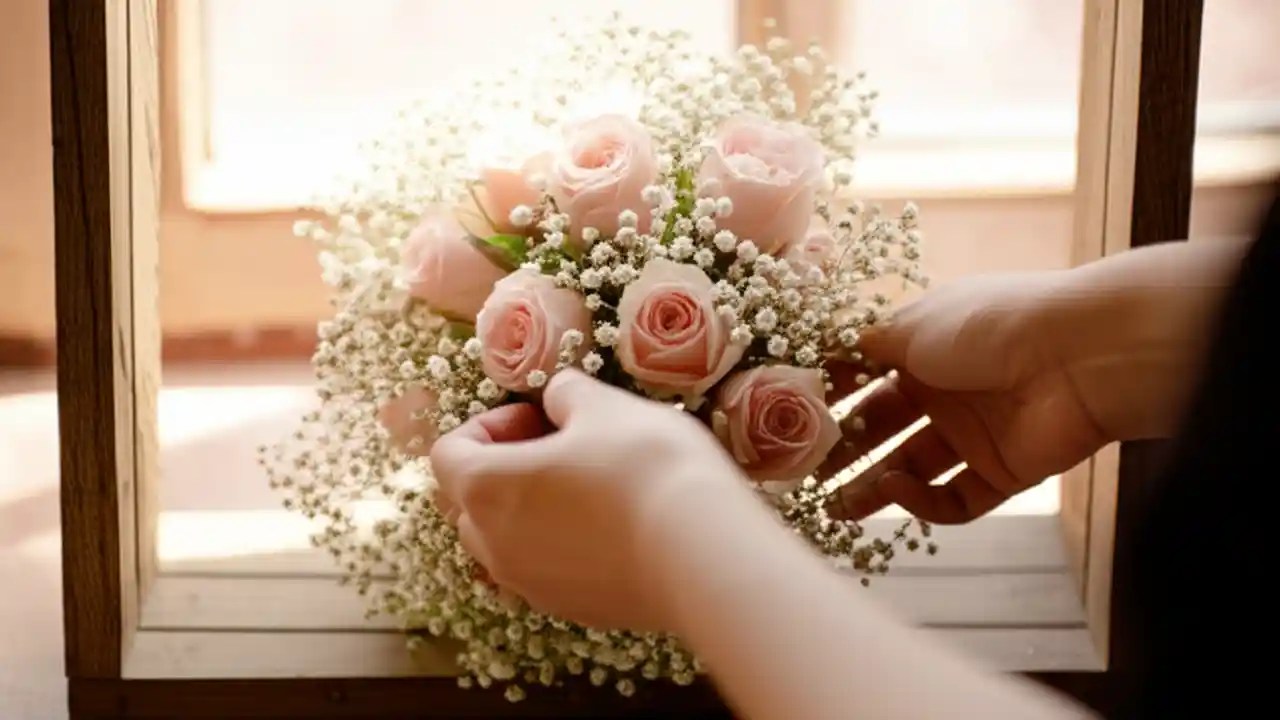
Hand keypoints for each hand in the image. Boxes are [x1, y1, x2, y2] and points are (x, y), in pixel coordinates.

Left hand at [429, 369, 747, 631]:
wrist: (702, 551)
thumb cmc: (644, 466)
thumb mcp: (603, 405)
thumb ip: (567, 395)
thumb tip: (559, 400)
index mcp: (486, 488)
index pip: (447, 454)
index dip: (487, 425)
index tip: (537, 418)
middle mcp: (494, 546)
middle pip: (467, 503)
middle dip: (500, 469)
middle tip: (557, 447)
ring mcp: (531, 586)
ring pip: (502, 545)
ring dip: (526, 511)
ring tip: (583, 487)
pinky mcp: (571, 610)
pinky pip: (542, 573)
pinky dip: (558, 547)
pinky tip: (609, 526)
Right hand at [822, 273, 1110, 523]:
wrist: (1083, 356)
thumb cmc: (990, 326)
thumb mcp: (911, 326)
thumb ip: (862, 346)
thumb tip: (820, 349)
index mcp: (925, 346)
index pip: (865, 377)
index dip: (829, 398)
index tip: (785, 419)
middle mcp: (946, 388)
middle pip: (883, 428)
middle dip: (842, 452)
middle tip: (800, 476)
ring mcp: (975, 433)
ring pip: (912, 468)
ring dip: (873, 488)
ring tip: (833, 507)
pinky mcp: (1003, 473)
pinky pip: (954, 498)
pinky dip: (924, 501)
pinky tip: (901, 490)